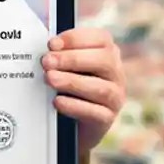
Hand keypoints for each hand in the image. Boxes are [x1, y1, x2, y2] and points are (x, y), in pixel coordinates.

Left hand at [42, 27, 125, 153]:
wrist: (74, 124)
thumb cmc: (70, 87)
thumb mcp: (67, 66)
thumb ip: (61, 54)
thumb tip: (48, 47)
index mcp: (108, 53)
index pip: (100, 39)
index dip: (75, 39)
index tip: (52, 44)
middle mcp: (116, 73)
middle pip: (104, 61)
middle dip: (72, 59)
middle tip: (47, 62)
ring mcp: (115, 96)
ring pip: (100, 87)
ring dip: (72, 82)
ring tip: (50, 79)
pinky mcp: (107, 118)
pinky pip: (94, 112)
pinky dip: (74, 106)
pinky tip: (57, 101)